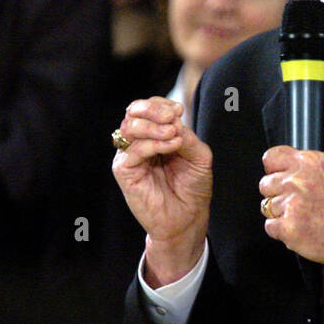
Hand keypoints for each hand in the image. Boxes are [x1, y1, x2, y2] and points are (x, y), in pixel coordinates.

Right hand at [111, 97, 212, 283]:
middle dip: (153, 109)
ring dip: (153, 125)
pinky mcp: (124, 171)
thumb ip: (186, 136)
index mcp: (155, 136)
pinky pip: (133, 150)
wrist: (187, 219)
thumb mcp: (198, 156)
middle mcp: (139, 143)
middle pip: (133, 113)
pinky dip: (153, 144)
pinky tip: (172, 145)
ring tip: (174, 134)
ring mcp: (129, 157)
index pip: (148, 109)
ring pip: (129, 128)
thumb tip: (173, 120)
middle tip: (173, 116)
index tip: (179, 110)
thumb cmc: (192, 188)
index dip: (161, 104)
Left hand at [259, 146, 323, 266]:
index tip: (280, 175)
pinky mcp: (288, 228)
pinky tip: (300, 227)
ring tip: (302, 215)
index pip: (271, 157)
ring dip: (281, 212)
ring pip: (267, 206)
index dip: (274, 168)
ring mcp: (291, 206)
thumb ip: (314, 159)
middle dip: (278, 192)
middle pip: (265, 184)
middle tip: (296, 200)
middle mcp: (297, 182)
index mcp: (308, 163)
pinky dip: (282, 229)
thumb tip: (294, 160)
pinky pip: (270, 226)